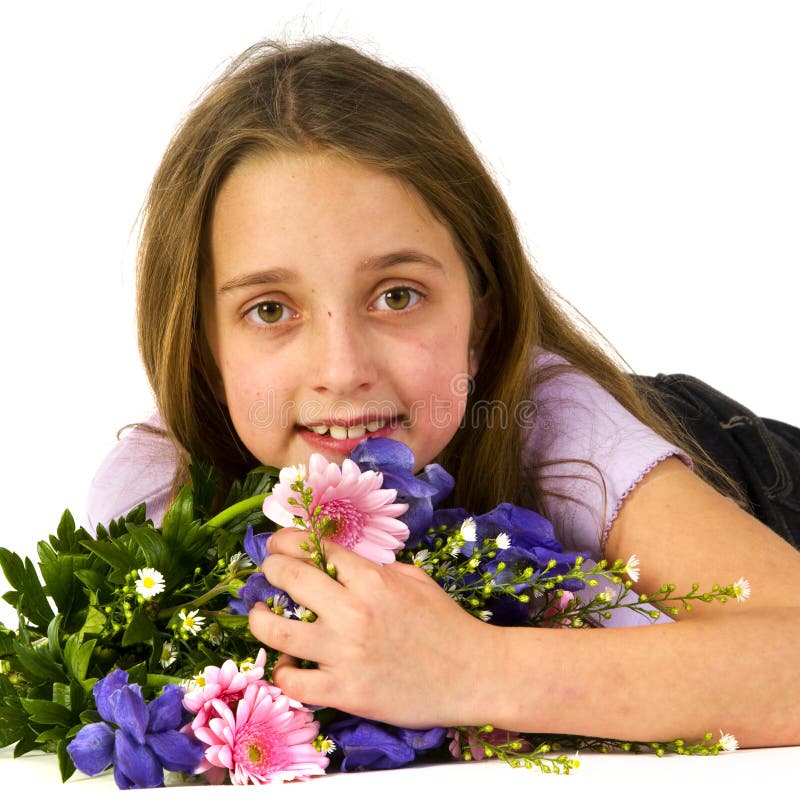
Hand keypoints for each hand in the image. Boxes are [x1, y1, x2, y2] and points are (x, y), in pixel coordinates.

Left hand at [248, 527, 499, 727]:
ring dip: (259, 618)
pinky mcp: (344, 692)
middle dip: (271, 567)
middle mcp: (352, 611)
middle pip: (289, 577)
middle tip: (268, 570)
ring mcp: (344, 653)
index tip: (280, 544)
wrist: (474, 675)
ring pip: (277, 631)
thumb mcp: (415, 580)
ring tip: (259, 614)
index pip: (316, 548)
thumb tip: (343, 565)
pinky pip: (293, 683)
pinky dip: (284, 673)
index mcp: (372, 579)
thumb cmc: (447, 624)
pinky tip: (288, 666)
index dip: (290, 541)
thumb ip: (376, 569)